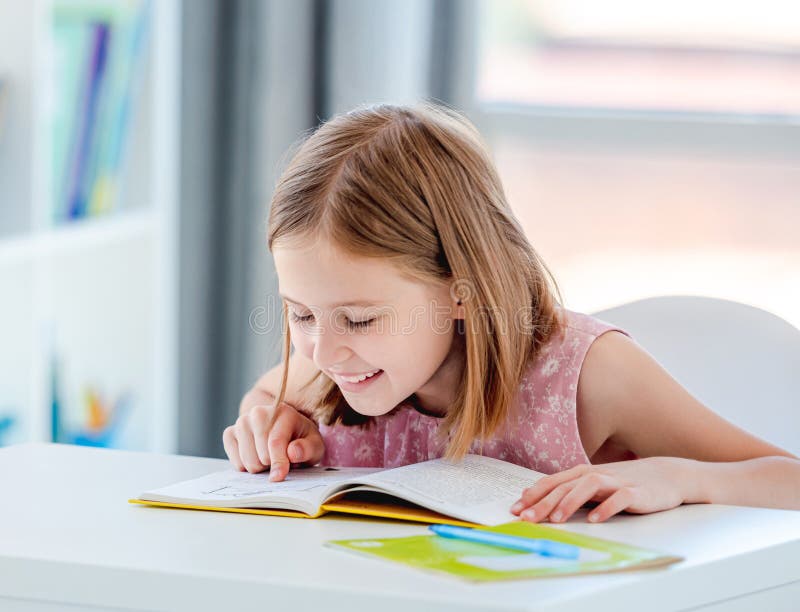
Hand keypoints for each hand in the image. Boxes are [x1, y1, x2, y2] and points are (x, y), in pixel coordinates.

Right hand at [222, 402, 324, 480]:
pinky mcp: (229, 433)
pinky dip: (247, 466)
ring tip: (269, 458)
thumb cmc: (301, 440)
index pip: (275, 442)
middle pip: (260, 456)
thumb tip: (292, 453)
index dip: (279, 463)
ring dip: (260, 467)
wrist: (285, 433)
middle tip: (281, 460)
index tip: (280, 476)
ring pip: (247, 461)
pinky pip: (235, 462)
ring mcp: (241, 422)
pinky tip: (256, 457)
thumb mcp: (314, 445)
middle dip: (272, 465)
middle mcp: (258, 413)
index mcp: (281, 412)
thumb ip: (308, 449)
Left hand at [510, 457, 692, 522]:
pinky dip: (606, 508)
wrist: (667, 475)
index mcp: (583, 473)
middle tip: (526, 518)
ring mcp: (616, 481)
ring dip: (570, 502)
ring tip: (556, 519)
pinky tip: (596, 520)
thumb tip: (539, 500)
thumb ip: (571, 491)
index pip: (552, 482)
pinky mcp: (636, 492)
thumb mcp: (595, 486)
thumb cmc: (626, 482)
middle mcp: (596, 474)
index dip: (533, 494)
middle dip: (543, 502)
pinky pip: (619, 498)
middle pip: (564, 485)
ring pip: (588, 486)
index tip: (515, 508)